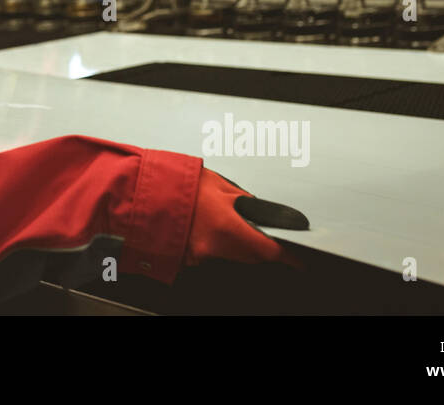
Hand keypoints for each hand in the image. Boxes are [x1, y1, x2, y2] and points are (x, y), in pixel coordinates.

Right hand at [183, 168, 307, 268]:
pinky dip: (215, 243)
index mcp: (227, 226)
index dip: (287, 256)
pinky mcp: (188, 256)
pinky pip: (212, 253)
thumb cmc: (177, 183)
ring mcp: (200, 254)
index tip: (298, 261)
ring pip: (232, 255)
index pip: (267, 249)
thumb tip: (258, 210)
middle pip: (251, 255)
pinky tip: (205, 225)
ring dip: (238, 243)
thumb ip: (243, 201)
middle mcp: (215, 246)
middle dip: (260, 245)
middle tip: (256, 229)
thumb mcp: (219, 184)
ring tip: (223, 219)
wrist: (145, 191)